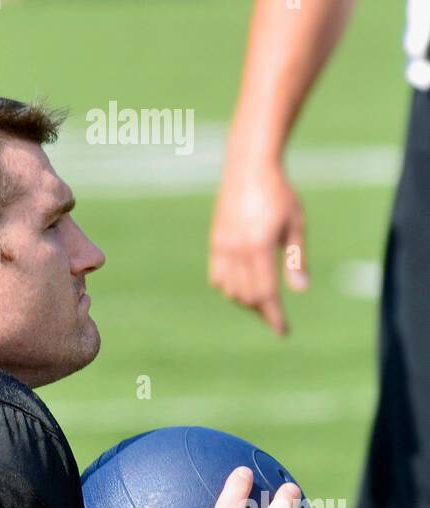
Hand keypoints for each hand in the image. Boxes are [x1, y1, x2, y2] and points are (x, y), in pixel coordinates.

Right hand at [209, 162, 306, 334]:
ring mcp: (222, 247)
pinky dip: (230, 289)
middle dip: (262, 310)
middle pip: (248, 296)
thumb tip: (300, 290)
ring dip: (246, 301)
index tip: (283, 331)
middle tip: (275, 316)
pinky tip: (243, 287)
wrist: (249, 167)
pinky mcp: (215, 244)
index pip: (266, 293)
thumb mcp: (296, 223)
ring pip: (231, 290)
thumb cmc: (279, 193)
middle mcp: (237, 250)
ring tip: (262, 302)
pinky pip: (218, 278)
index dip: (274, 316)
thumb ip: (297, 257)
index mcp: (260, 246)